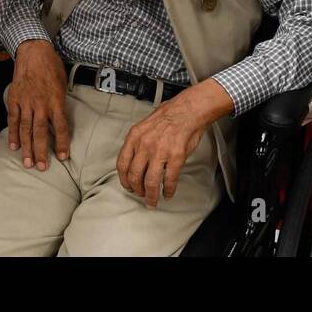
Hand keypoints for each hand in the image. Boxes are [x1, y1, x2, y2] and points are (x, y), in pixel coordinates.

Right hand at [7, 40, 69, 170]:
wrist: (34, 51)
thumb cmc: (52, 66)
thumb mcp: (63, 83)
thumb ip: (60, 102)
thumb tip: (60, 118)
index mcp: (55, 100)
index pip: (61, 126)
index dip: (62, 143)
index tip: (63, 156)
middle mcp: (41, 103)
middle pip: (41, 132)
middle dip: (42, 151)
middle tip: (42, 167)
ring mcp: (26, 101)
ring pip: (25, 129)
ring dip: (27, 147)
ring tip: (28, 163)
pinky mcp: (15, 98)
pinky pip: (13, 119)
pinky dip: (12, 133)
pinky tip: (13, 146)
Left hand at [116, 79, 232, 207]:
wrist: (188, 110)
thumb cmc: (169, 115)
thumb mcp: (145, 124)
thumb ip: (138, 141)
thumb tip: (134, 159)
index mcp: (135, 137)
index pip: (122, 164)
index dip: (124, 179)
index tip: (127, 186)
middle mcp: (145, 145)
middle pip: (135, 176)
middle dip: (137, 190)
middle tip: (141, 195)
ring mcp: (160, 152)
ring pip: (150, 181)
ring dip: (151, 196)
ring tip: (153, 201)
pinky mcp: (176, 157)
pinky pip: (169, 179)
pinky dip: (168, 190)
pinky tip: (168, 194)